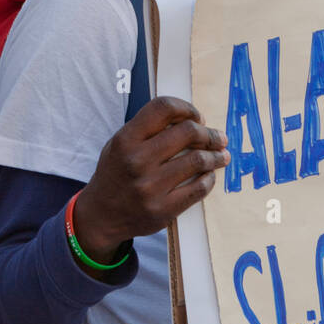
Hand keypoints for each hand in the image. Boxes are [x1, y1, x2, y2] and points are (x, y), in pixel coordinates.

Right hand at [72, 96, 229, 265]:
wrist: (101, 216)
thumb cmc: (117, 174)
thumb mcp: (120, 144)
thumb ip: (149, 129)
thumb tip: (193, 120)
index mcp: (125, 140)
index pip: (164, 108)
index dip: (187, 108)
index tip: (198, 118)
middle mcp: (137, 161)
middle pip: (188, 132)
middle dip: (209, 133)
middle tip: (218, 138)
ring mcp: (150, 187)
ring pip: (198, 160)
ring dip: (217, 155)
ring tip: (222, 155)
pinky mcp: (163, 210)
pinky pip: (199, 188)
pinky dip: (209, 178)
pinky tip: (209, 174)